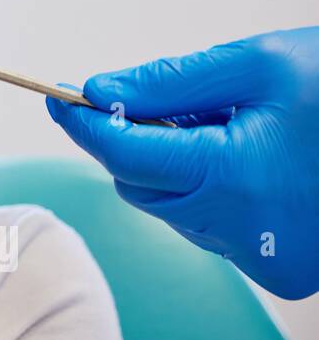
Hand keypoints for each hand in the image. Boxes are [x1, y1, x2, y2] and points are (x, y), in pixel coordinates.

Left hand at [47, 27, 318, 299]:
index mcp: (234, 179)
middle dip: (140, 141)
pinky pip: (211, 229)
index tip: (59, 98)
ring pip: (172, 209)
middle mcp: (243, 233)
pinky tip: (251, 159)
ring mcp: (264, 262)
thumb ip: (167, 82)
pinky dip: (210, 194)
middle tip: (171, 101)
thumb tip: (97, 92)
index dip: (86, 123)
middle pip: (142, 185)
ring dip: (177, 167)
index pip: (124, 153)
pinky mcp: (281, 273)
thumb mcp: (255, 66)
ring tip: (231, 126)